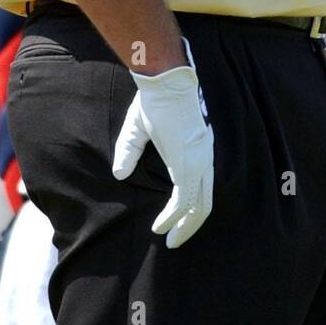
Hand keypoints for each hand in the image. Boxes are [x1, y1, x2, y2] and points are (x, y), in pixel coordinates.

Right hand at [112, 36, 214, 247]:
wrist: (165, 83)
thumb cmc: (155, 100)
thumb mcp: (140, 130)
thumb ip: (131, 152)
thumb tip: (121, 174)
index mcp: (198, 150)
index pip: (202, 188)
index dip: (191, 209)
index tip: (178, 223)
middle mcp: (204, 159)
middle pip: (204, 202)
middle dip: (191, 225)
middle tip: (176, 241)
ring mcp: (198, 163)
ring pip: (197, 206)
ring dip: (184, 227)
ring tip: (170, 241)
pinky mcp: (188, 165)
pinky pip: (183, 200)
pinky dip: (173, 217)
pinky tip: (160, 227)